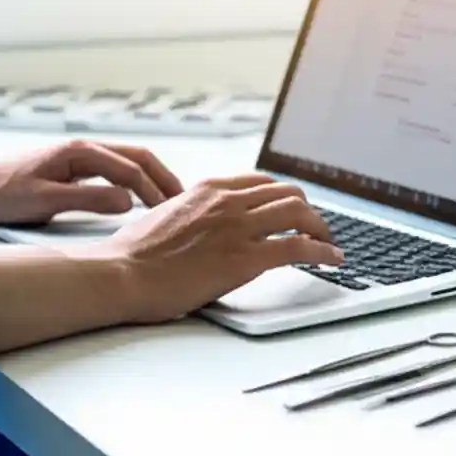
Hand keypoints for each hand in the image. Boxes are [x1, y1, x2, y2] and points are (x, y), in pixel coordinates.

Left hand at [0, 140, 184, 223]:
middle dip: (164, 178)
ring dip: (153, 178)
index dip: (154, 192)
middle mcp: (83, 148)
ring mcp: (80, 156)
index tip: (171, 214)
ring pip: (129, 161)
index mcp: (79, 152)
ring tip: (172, 203)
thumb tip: (127, 201)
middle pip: (138, 156)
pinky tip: (142, 200)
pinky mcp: (75, 167)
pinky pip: (116, 169)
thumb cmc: (3, 195)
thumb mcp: (44, 201)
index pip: (130, 169)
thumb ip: (86, 200)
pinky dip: (136, 181)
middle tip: (186, 203)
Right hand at [83, 174, 343, 323]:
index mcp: (208, 188)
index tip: (292, 211)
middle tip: (316, 228)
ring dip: (321, 229)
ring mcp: (238, 228)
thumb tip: (200, 223)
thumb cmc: (132, 254)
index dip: (284, 197)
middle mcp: (227, 200)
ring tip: (329, 244)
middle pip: (287, 193)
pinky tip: (333, 260)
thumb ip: (191, 212)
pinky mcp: (245, 259)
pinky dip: (323, 252)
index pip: (262, 182)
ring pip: (299, 214)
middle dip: (308, 211)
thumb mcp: (164, 215)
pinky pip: (298, 247)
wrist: (122, 273)